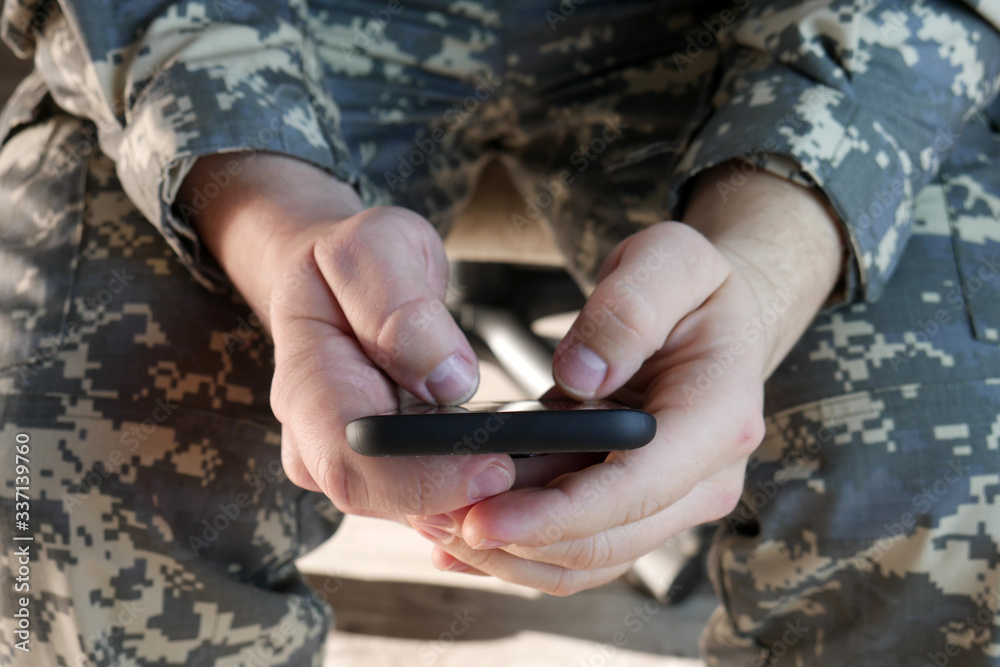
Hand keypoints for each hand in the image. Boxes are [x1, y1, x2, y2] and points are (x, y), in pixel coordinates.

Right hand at [179, 153, 514, 518]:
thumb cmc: (355, 262)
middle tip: (537, 478)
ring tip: (545, 471)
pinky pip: (432, 499)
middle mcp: (316, 439)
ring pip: (415, 510)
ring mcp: (349, 461)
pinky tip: (525, 469)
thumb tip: (447, 381)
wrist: (338, 280)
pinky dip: (478, 491)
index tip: (495, 466)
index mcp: (305, 382)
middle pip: (384, 501)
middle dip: (463, 499)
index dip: (423, 478)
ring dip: (479, 502)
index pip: (351, 459)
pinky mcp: (384, 470)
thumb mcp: (373, 249)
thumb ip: (400, 307)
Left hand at [408, 163, 844, 591]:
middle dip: (516, 543)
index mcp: (717, 419)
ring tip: (433, 527)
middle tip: (431, 521)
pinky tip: (460, 540)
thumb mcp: (670, 261)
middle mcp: (704, 478)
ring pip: (586, 560)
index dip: (556, 514)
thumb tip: (580, 376)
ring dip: (509, 557)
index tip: (481, 517)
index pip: (635, 489)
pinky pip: (578, 549)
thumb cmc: (691, 285)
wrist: (714, 319)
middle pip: (604, 541)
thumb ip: (628, 311)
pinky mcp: (639, 509)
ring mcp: (674, 502)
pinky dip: (520, 552)